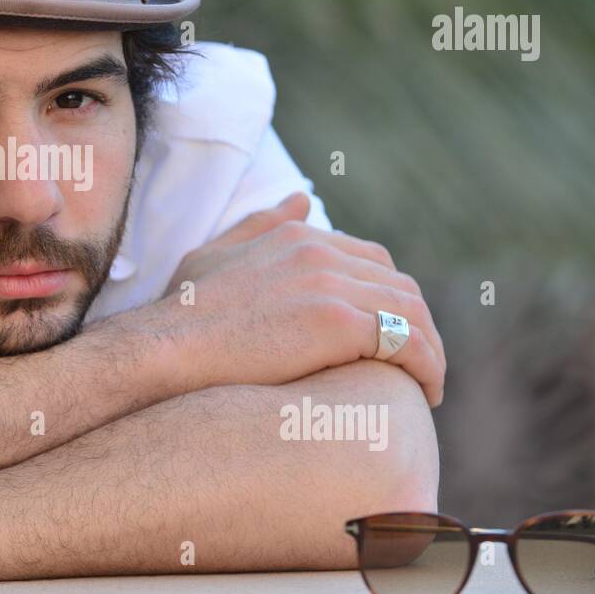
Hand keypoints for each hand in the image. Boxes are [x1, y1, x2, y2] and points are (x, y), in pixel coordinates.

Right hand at [143, 192, 445, 406]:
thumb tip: (302, 201)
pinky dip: (427, 367)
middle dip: (418, 325)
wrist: (164, 347)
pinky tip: (424, 392)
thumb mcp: (213, 255)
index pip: (372, 261)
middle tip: (418, 366)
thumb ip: (259, 226)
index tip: (393, 336)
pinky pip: (407, 342)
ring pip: (411, 313)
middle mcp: (320, 251)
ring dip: (430, 349)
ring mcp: (329, 284)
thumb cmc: (179, 314)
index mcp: (296, 236)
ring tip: (427, 385)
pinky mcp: (336, 323)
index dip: (391, 300)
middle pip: (399, 285)